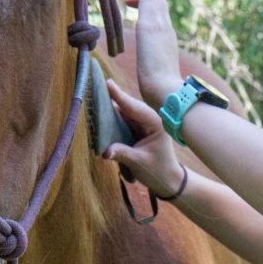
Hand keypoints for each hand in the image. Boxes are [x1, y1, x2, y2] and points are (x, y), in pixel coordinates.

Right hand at [104, 79, 186, 198]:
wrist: (166, 179)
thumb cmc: (158, 170)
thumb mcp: (139, 162)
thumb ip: (122, 153)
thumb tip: (104, 152)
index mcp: (155, 124)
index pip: (134, 108)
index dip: (120, 96)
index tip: (108, 83)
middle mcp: (149, 120)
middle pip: (128, 106)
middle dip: (113, 97)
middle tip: (97, 85)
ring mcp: (142, 124)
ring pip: (123, 112)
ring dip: (110, 107)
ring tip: (95, 96)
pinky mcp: (136, 130)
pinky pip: (121, 120)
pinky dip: (111, 118)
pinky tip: (100, 111)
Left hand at [118, 0, 184, 108]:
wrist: (166, 91)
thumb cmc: (160, 89)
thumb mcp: (157, 71)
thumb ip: (154, 64)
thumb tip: (151, 69)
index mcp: (168, 36)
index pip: (160, 10)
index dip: (146, 1)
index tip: (131, 2)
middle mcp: (166, 26)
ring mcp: (160, 24)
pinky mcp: (150, 24)